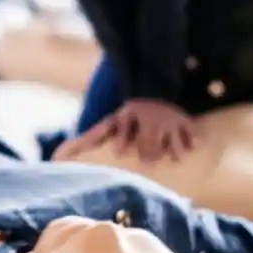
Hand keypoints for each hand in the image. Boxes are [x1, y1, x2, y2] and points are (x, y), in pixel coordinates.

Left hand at [54, 99, 196, 162]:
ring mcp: (166, 120)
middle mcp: (148, 118)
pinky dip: (192, 138)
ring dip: (174, 144)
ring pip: (170, 132)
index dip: (122, 138)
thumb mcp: (107, 124)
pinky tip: (195, 146)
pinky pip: (190, 130)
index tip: (120, 151)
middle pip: (149, 133)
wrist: (152, 91)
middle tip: (148, 161)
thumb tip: (57, 157)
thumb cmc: (126, 119)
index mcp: (127, 117)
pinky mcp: (183, 122)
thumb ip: (87, 141)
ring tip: (176, 156)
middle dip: (149, 146)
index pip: (123, 127)